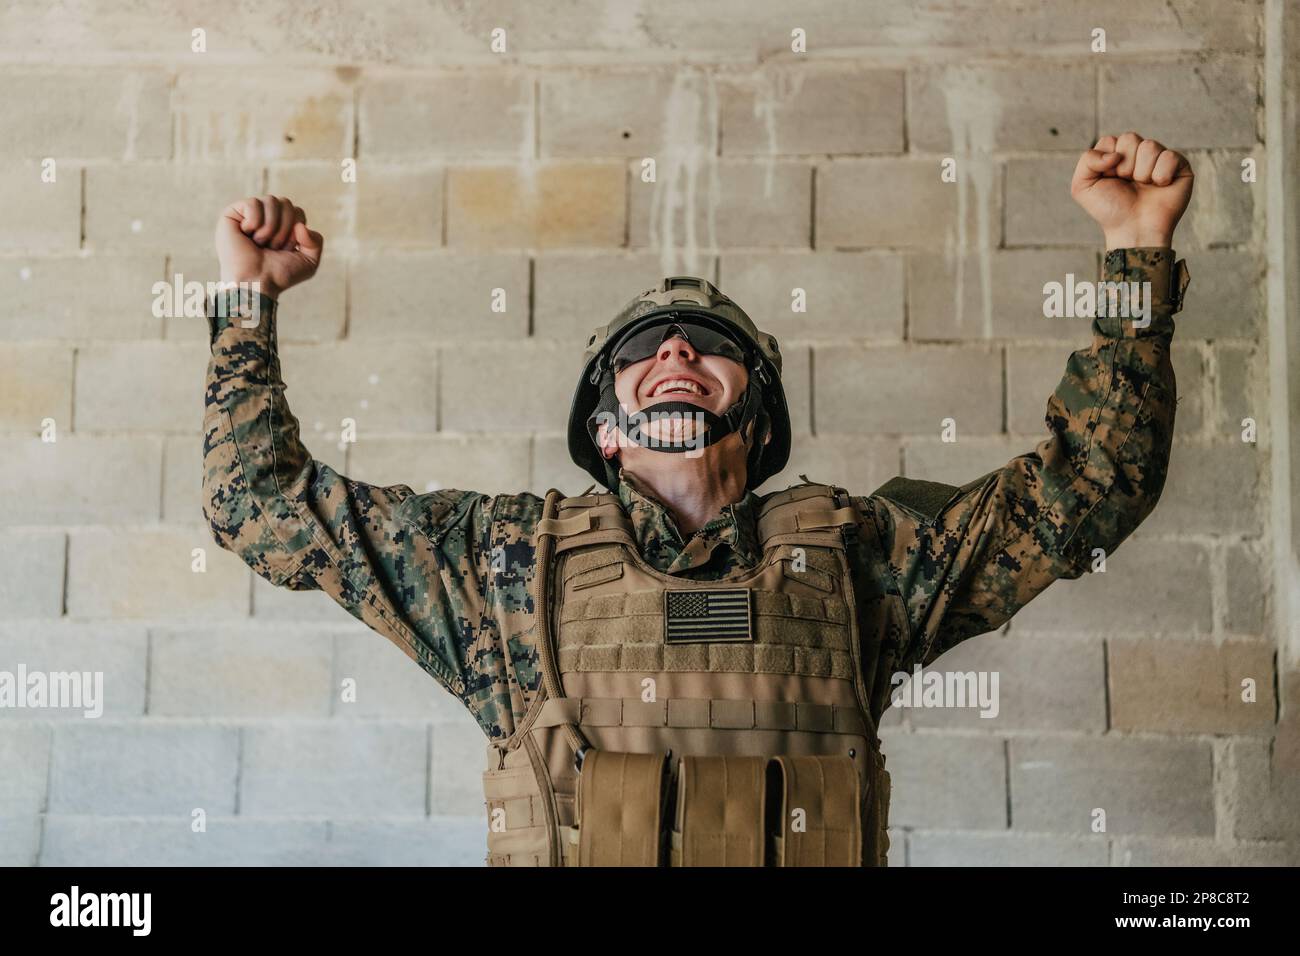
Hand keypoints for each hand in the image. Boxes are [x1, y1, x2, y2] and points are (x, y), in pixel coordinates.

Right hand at [215, 196, 322, 299]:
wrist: (256, 283)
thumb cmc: (279, 275)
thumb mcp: (309, 261)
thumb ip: (316, 241)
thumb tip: (300, 225)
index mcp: (280, 226)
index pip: (297, 211)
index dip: (296, 230)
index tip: (286, 249)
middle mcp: (264, 218)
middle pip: (286, 202)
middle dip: (285, 228)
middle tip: (273, 247)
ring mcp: (248, 215)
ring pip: (271, 200)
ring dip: (271, 227)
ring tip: (260, 243)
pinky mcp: (231, 214)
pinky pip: (253, 203)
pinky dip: (255, 222)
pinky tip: (247, 234)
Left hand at [1070, 132, 1193, 249]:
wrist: (1133, 230)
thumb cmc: (1110, 210)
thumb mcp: (1082, 186)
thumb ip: (1087, 160)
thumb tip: (1115, 153)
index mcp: (1116, 155)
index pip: (1110, 141)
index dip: (1107, 163)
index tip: (1109, 180)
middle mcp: (1138, 154)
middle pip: (1130, 138)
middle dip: (1124, 166)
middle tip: (1128, 184)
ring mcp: (1159, 158)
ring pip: (1149, 146)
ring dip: (1142, 173)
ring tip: (1143, 187)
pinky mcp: (1179, 166)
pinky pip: (1170, 156)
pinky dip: (1161, 176)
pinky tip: (1160, 187)